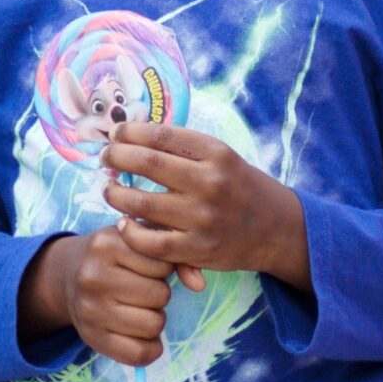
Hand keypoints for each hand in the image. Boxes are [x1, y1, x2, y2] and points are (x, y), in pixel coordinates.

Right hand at [21, 225, 172, 366]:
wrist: (69, 273)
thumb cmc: (116, 254)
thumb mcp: (140, 238)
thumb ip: (175, 253)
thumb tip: (199, 284)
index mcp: (107, 244)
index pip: (163, 264)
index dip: (164, 269)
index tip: (147, 267)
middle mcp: (93, 276)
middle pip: (159, 296)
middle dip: (160, 294)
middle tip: (143, 290)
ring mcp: (90, 309)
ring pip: (153, 325)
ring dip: (155, 319)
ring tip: (139, 308)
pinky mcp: (91, 338)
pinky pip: (139, 354)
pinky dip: (150, 348)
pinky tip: (142, 336)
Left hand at [101, 124, 308, 288]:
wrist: (276, 228)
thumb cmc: (239, 186)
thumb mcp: (221, 157)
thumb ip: (183, 148)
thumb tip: (132, 134)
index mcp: (216, 153)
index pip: (160, 135)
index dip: (130, 132)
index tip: (116, 134)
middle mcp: (210, 182)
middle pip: (147, 163)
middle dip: (116, 157)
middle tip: (106, 157)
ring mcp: (203, 217)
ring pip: (141, 202)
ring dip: (116, 193)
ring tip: (109, 189)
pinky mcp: (197, 249)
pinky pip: (150, 241)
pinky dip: (131, 231)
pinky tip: (125, 223)